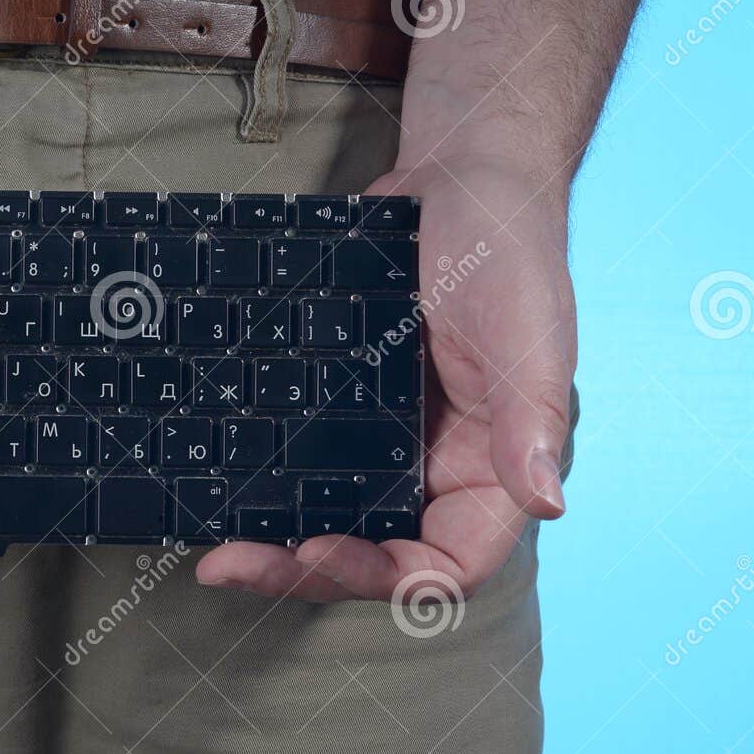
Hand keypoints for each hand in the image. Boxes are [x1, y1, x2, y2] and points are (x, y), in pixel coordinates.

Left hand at [196, 152, 574, 600]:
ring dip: (269, 538)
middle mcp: (434, 471)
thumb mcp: (530, 332)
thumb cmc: (508, 247)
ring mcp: (381, 444)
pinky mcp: (335, 409)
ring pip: (324, 519)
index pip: (444, 564)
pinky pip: (294, 462)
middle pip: (368, 553)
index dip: (381, 574)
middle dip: (298, 569)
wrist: (454, 179)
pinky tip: (207, 480)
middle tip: (226, 563)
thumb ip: (534, 420)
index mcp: (492, 471)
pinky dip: (256, 479)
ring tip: (209, 545)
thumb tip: (546, 502)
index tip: (314, 549)